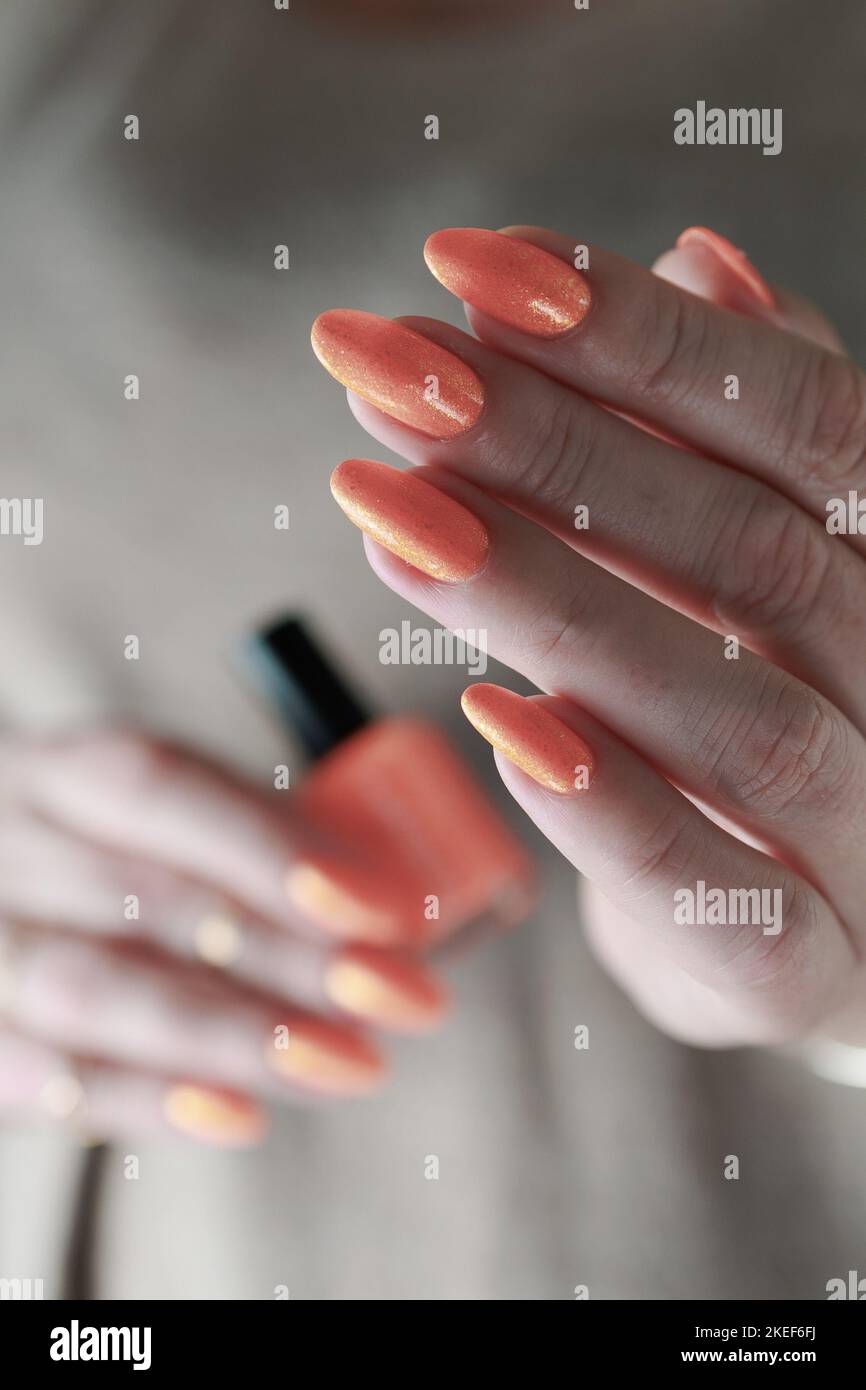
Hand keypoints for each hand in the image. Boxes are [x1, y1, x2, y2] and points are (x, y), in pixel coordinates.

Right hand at [0, 730, 446, 1145]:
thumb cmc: (104, 866)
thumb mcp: (159, 827)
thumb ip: (263, 846)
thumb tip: (415, 902)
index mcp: (61, 770)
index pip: (157, 784)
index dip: (269, 843)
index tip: (382, 903)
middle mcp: (2, 845)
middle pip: (145, 898)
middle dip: (290, 953)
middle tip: (403, 994)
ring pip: (92, 991)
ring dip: (237, 1034)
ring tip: (350, 1062)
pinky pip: (45, 1080)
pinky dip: (147, 1102)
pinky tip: (241, 1113)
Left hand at [312, 223, 865, 1047]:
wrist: (818, 931)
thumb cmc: (770, 711)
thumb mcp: (761, 561)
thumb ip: (740, 423)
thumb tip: (703, 254)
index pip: (804, 424)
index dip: (645, 338)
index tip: (472, 268)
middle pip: (753, 552)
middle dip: (557, 452)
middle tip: (391, 377)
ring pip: (733, 717)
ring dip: (550, 605)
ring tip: (388, 514)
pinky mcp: (801, 970)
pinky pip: (719, 898)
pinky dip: (611, 811)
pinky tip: (497, 722)